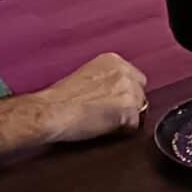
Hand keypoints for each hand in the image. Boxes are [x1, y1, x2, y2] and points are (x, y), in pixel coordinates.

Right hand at [32, 53, 147, 145]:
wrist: (52, 111)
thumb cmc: (59, 98)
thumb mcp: (86, 75)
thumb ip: (105, 79)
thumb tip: (113, 93)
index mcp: (113, 60)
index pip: (134, 77)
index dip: (125, 93)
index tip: (115, 101)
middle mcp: (123, 71)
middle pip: (140, 92)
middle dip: (130, 104)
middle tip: (112, 115)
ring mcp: (128, 90)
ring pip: (139, 109)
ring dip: (126, 118)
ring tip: (105, 123)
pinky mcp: (128, 110)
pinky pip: (134, 126)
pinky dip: (122, 131)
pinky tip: (106, 130)